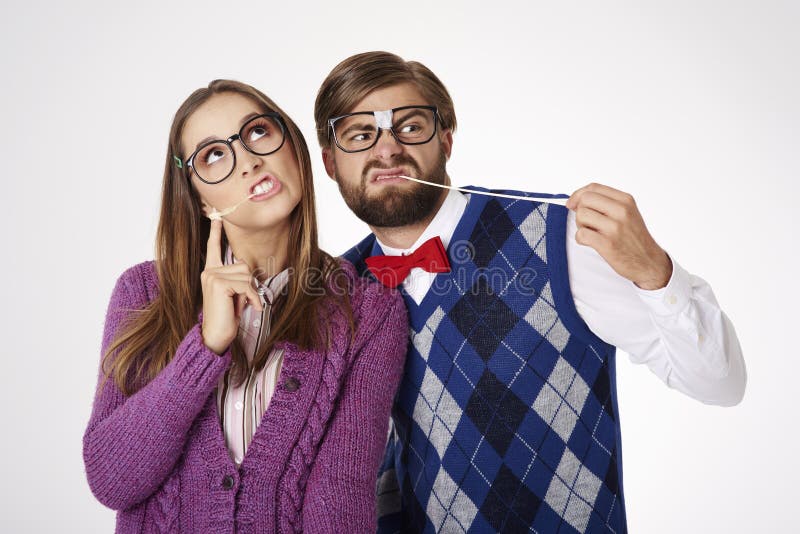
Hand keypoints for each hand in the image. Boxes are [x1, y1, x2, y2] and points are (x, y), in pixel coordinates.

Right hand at [200, 219, 262, 353]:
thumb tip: (248, 270)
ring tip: (242, 305)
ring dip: (251, 293)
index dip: (215, 232)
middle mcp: (209, 271)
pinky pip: (247, 285)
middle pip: (244, 265)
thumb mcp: (233, 294)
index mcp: (210, 272)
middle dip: (249, 285)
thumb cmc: (226, 317)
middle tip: (241, 301)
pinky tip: (252, 308)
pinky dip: (253, 298)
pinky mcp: (219, 284)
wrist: (215, 336)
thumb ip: (237, 279)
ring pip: (247, 275)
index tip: (216, 216)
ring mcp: (212, 276)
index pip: (213, 248)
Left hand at [565, 183, 671, 289]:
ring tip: (592, 233)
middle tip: (587, 222)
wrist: (649, 262)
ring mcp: (615, 227)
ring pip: (581, 215)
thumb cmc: (634, 238)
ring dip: (581, 225)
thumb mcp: (628, 213)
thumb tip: (575, 199)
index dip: (578, 195)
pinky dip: (581, 239)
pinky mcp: (608, 244)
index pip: (593, 187)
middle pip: (585, 199)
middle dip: (579, 210)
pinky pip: (581, 234)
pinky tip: (590, 242)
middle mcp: (622, 211)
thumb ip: (606, 203)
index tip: (573, 204)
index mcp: (626, 200)